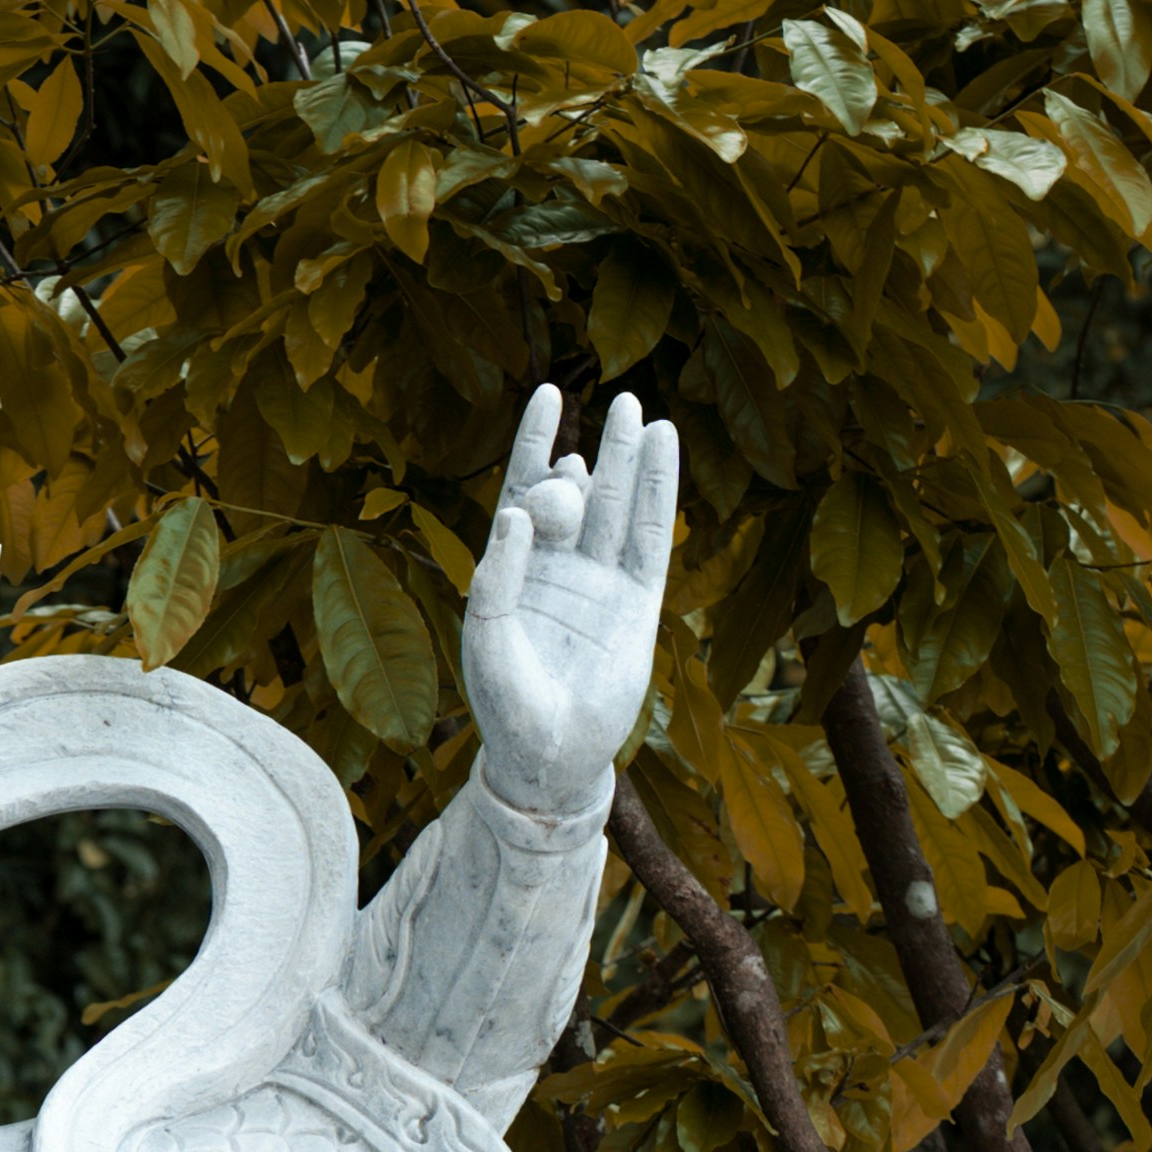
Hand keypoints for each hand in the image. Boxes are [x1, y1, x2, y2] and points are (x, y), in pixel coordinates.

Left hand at [459, 386, 682, 820]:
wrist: (550, 757)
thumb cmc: (507, 706)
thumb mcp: (487, 640)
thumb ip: (498, 578)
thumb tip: (516, 512)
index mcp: (515, 567)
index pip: (525, 489)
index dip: (536, 443)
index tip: (550, 394)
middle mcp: (559, 567)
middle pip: (578, 491)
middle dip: (595, 449)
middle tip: (616, 404)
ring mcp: (600, 584)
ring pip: (617, 508)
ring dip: (628, 461)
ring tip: (639, 412)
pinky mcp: (637, 605)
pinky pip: (650, 540)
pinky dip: (657, 496)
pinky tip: (664, 451)